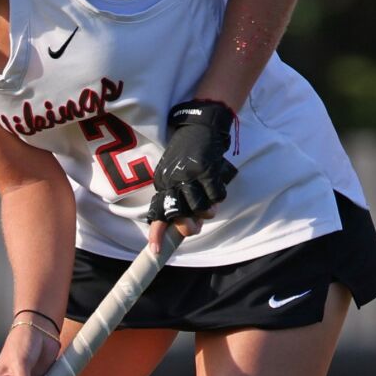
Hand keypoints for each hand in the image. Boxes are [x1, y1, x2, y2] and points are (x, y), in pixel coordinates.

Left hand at [143, 99, 239, 230]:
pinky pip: (216, 196)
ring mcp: (191, 176)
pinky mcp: (208, 170)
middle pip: (181, 217)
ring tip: (208, 199)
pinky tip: (216, 185)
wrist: (200, 124)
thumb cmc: (187, 152)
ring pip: (201, 209)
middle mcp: (173, 181)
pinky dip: (219, 195)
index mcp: (163, 183)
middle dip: (189, 226)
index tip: (157, 250)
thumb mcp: (173, 172)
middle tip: (195, 223)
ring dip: (208, 210)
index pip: (158, 212)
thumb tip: (186, 224)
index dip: (157, 233)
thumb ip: (177, 196)